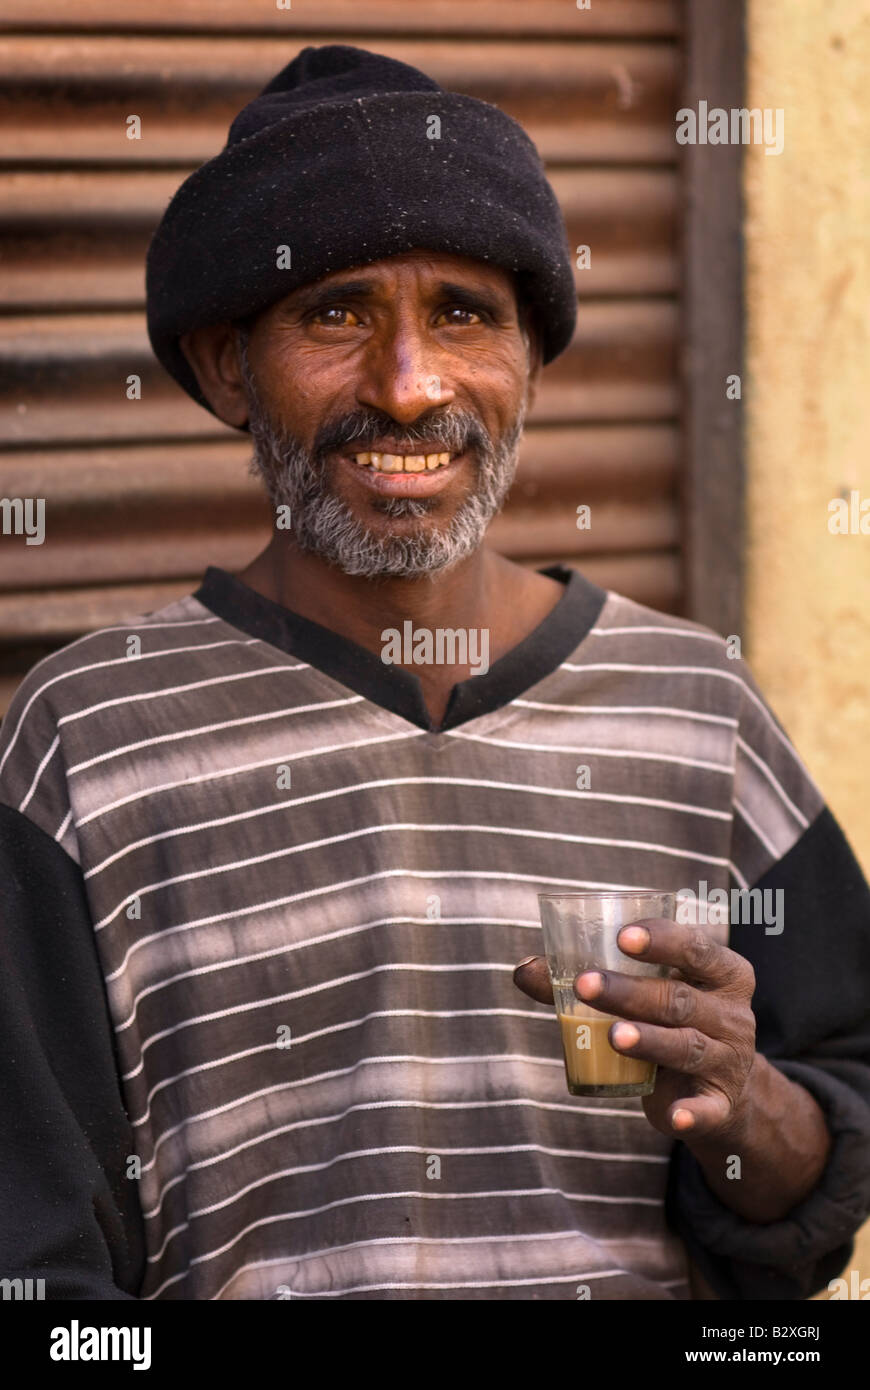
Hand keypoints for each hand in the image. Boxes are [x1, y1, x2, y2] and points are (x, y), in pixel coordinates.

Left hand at [513, 918, 757, 1141]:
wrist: (721, 1088)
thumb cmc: (672, 1022)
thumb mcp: (645, 995)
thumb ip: (590, 979)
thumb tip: (524, 968)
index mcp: (721, 973)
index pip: (696, 948)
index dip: (663, 940)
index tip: (622, 935)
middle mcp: (732, 1014)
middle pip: (678, 999)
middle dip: (630, 992)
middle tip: (585, 985)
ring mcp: (727, 1060)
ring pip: (686, 1046)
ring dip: (650, 1041)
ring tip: (613, 1035)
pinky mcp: (720, 1105)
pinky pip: (708, 1110)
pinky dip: (692, 1113)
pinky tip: (674, 1116)